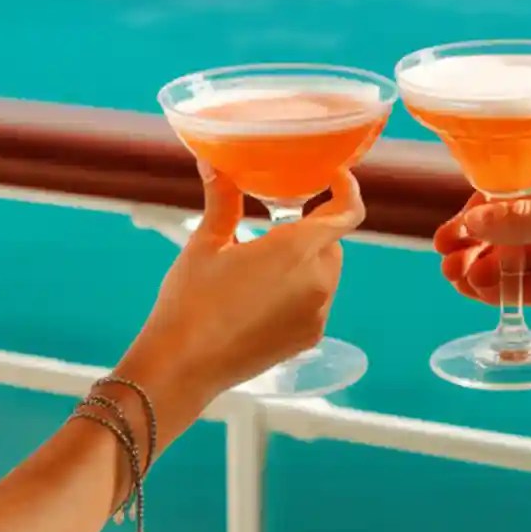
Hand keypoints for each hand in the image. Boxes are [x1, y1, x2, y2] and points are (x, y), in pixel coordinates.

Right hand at [119, 166, 363, 424]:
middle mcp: (317, 283)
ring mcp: (317, 315)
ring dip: (306, 262)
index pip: (346, 214)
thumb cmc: (190, 302)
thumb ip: (222, 201)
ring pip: (325, 274)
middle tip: (275, 226)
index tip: (335, 177)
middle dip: (310, 231)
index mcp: (296, 251)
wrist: (183, 366)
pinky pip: (317, 302)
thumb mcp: (205, 244)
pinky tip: (262, 297)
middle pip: (331, 243)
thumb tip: (214, 165)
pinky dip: (300, 292)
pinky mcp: (309, 338)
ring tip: (262, 265)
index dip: (347, 191)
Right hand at [435, 160, 530, 358]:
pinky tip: (477, 291)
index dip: (485, 205)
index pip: (524, 187)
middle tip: (444, 256)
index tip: (454, 225)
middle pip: (516, 223)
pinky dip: (503, 289)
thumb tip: (476, 219)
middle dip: (478, 238)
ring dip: (485, 265)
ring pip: (520, 257)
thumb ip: (530, 219)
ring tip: (454, 278)